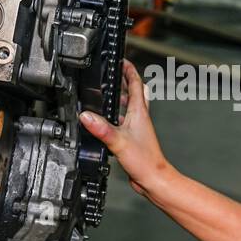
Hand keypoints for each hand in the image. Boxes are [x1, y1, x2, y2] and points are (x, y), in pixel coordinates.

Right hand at [78, 59, 173, 199]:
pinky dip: (116, 117)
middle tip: (113, 73)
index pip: (135, 83)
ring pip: (128, 107)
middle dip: (123, 81)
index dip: (128, 70)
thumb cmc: (145, 161)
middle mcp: (140, 118)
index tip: (121, 60)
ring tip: (107, 94)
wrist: (154, 179)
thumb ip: (102, 128)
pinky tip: (107, 123)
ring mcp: (137, 128)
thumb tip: (86, 116)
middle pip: (133, 92)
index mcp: (139, 113)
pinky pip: (123, 122)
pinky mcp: (133, 139)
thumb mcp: (118, 141)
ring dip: (120, 98)